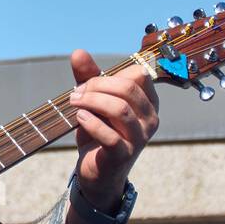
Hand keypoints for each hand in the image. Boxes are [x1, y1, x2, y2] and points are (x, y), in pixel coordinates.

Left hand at [66, 50, 159, 209]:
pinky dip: (91, 123)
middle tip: (76, 93)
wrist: (96, 171)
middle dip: (96, 86)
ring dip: (92, 102)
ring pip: (120, 109)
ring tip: (74, 104)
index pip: (137, 74)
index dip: (109, 75)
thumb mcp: (93, 102)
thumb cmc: (99, 132)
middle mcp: (150, 118)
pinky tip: (79, 119)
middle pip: (127, 88)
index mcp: (148, 101)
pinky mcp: (124, 154)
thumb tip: (78, 52)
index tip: (86, 84)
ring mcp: (140, 137)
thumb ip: (88, 77)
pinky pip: (110, 135)